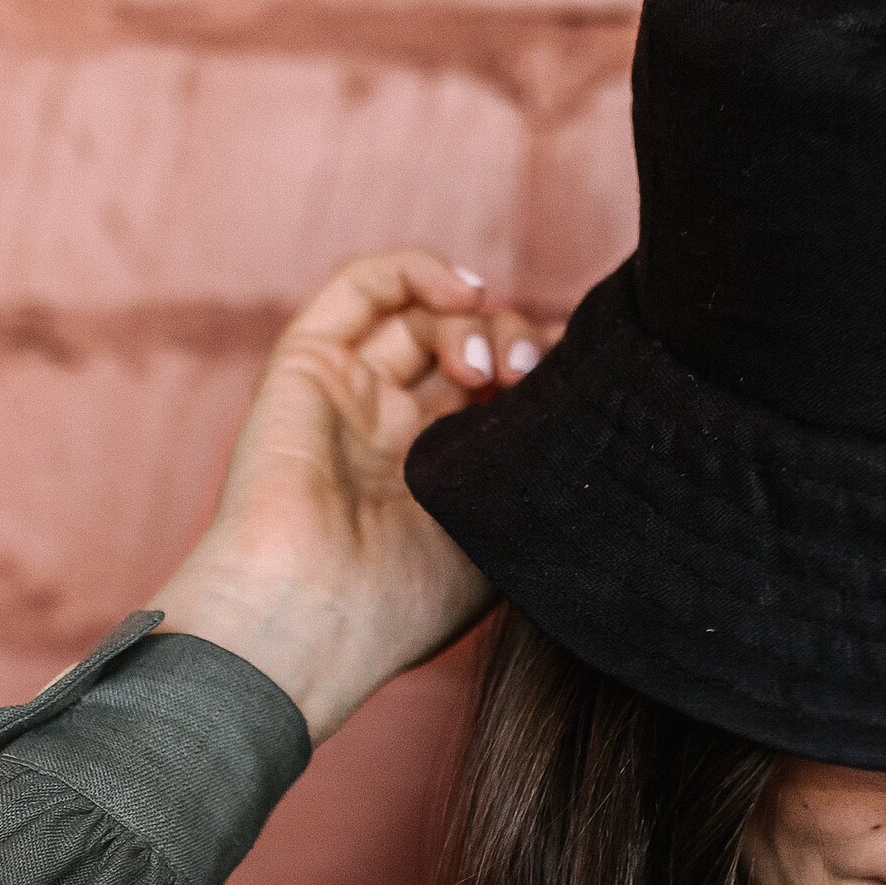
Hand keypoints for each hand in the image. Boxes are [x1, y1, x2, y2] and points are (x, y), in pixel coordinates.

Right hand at [154, 249, 559, 742]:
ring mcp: (348, 399)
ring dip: (476, 322)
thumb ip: (532, 472)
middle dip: (513, 345)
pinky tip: (467, 294)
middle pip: (467, 349)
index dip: (542, 374)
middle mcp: (392, 436)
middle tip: (529, 378)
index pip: (498, 398)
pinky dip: (419, 270)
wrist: (313, 614)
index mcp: (439, 482)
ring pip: (422, 317)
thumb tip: (580, 412)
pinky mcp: (305, 366)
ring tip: (491, 370)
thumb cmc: (404, 602)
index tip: (578, 384)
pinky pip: (362, 288)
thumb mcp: (501, 541)